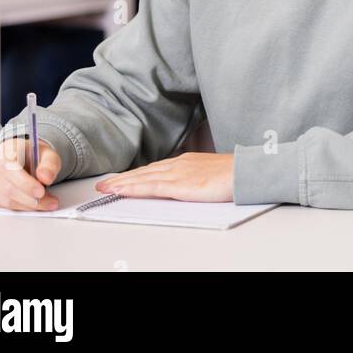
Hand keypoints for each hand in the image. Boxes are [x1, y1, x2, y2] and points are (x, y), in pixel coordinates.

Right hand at [0, 137, 60, 210]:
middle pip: (8, 187)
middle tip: (51, 201)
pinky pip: (5, 205)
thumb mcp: (47, 153)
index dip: (26, 183)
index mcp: (6, 150)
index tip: (41, 191)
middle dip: (32, 198)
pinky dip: (23, 207)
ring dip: (30, 205)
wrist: (23, 157)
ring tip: (48, 202)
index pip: (11, 168)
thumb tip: (46, 177)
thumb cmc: (33, 155)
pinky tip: (36, 204)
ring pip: (7, 199)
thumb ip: (49, 163)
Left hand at [97, 153, 234, 201]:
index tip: (123, 178)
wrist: (247, 171)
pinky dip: (133, 188)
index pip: (156, 168)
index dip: (137, 173)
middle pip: (145, 171)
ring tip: (106, 188)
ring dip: (122, 183)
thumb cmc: (236, 173)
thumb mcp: (212, 172)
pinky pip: (150, 187)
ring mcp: (178, 173)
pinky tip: (121, 191)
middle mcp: (179, 164)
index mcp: (187, 161)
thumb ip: (197, 177)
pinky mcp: (179, 185)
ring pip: (143, 178)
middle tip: (105, 183)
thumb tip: (190, 185)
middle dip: (124, 178)